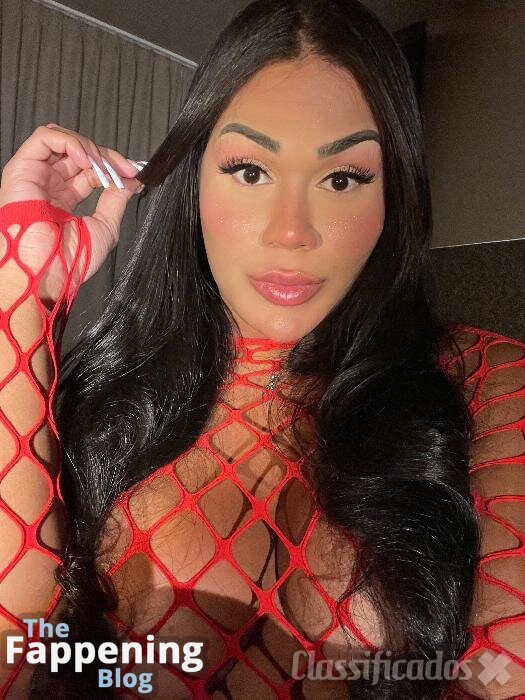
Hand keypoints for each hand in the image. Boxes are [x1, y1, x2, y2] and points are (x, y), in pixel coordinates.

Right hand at [0, 124, 142, 283]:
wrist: (49, 269)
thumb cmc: (72, 259)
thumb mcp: (105, 226)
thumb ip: (116, 199)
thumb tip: (131, 181)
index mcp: (64, 200)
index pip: (90, 171)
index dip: (112, 167)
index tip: (133, 173)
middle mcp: (48, 185)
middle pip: (78, 153)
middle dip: (105, 156)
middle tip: (124, 168)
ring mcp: (35, 175)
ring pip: (61, 140)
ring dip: (87, 147)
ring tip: (101, 164)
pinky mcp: (22, 168)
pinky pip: (45, 138)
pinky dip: (69, 141)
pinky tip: (85, 159)